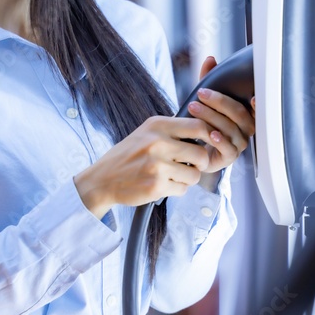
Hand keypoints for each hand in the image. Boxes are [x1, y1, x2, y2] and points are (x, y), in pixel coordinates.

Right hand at [74, 114, 220, 218]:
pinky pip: (182, 189)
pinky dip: (176, 189)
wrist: (103, 179)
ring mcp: (157, 165)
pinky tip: (162, 185)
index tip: (210, 144)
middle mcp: (158, 143)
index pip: (199, 126)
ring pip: (194, 175)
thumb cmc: (129, 155)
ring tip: (173, 176)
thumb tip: (206, 130)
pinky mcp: (156, 186)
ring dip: (188, 178)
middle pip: (201, 154)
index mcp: (157, 126)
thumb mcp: (146, 133)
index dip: (211, 136)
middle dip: (200, 164)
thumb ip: (172, 130)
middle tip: (192, 165)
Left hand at [188, 55, 255, 174]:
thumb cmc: (205, 121)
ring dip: (211, 116)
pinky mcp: (228, 158)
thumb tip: (211, 58)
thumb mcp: (206, 98)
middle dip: (219, 102)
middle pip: (239, 114)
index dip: (258, 103)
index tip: (252, 97)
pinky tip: (209, 133)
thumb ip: (209, 78)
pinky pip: (228, 149)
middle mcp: (246, 130)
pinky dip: (219, 140)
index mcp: (246, 115)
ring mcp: (238, 144)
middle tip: (201, 93)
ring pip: (230, 129)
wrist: (193, 148)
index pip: (257, 108)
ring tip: (193, 107)